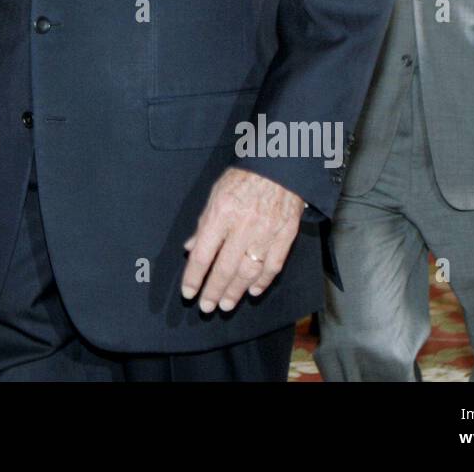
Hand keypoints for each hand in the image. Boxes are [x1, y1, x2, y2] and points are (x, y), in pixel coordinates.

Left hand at [181, 168, 303, 312]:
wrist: (281, 166)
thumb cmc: (244, 178)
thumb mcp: (216, 193)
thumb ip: (203, 223)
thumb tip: (190, 248)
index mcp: (222, 213)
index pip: (203, 253)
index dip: (194, 276)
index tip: (188, 292)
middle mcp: (243, 226)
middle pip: (225, 267)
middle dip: (213, 290)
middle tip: (206, 307)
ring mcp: (266, 233)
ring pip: (249, 271)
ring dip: (236, 291)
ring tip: (225, 305)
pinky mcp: (285, 236)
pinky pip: (273, 265)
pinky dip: (262, 281)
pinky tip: (253, 291)